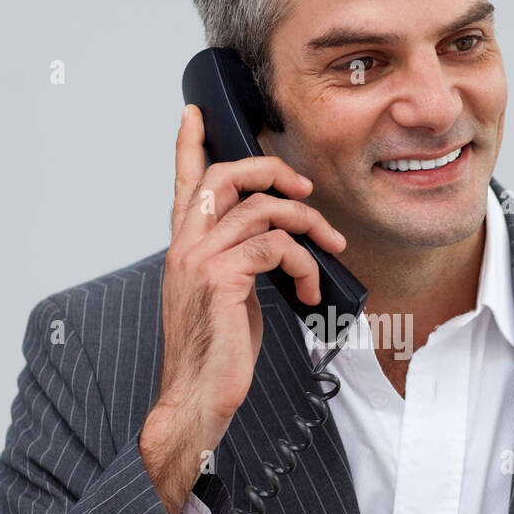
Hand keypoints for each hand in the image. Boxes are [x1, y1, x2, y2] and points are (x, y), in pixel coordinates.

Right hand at [139, 104, 345, 513]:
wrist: (196, 400)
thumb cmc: (215, 355)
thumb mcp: (227, 297)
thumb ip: (239, 262)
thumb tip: (276, 244)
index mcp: (184, 248)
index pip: (183, 183)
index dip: (188, 144)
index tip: (195, 113)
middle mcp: (185, 246)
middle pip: (227, 175)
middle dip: (273, 170)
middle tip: (306, 190)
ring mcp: (200, 260)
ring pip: (263, 210)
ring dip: (309, 227)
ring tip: (330, 253)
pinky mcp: (221, 279)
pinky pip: (276, 248)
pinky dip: (305, 265)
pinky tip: (311, 291)